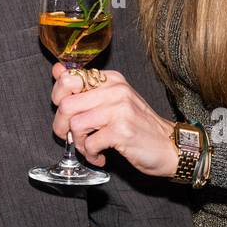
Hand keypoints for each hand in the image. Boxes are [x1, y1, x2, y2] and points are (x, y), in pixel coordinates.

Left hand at [50, 62, 179, 176]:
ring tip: (89, 148)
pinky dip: (90, 155)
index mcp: (111, 79)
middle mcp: (115, 90)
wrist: (169, 146)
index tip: (66, 113)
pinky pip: (90, 144)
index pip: (68, 78)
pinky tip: (100, 156)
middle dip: (61, 126)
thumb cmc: (139, 125)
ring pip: (75, 125)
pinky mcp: (122, 131)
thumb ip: (86, 88)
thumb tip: (57, 70)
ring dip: (78, 143)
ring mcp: (119, 110)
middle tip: (70, 137)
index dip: (58, 98)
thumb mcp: (113, 100)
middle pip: (66, 104)